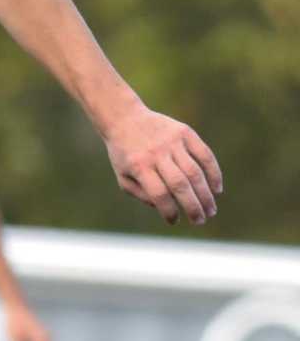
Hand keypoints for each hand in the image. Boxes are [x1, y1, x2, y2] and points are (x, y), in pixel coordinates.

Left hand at [104, 105, 221, 223]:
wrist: (125, 119)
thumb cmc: (125, 154)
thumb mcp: (123, 176)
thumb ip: (141, 194)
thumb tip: (164, 208)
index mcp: (138, 166)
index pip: (158, 193)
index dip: (169, 210)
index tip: (174, 221)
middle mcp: (156, 153)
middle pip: (180, 184)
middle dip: (193, 206)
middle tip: (201, 221)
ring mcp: (172, 142)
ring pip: (195, 172)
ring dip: (206, 194)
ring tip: (210, 210)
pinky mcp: (185, 132)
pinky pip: (205, 154)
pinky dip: (214, 173)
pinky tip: (216, 189)